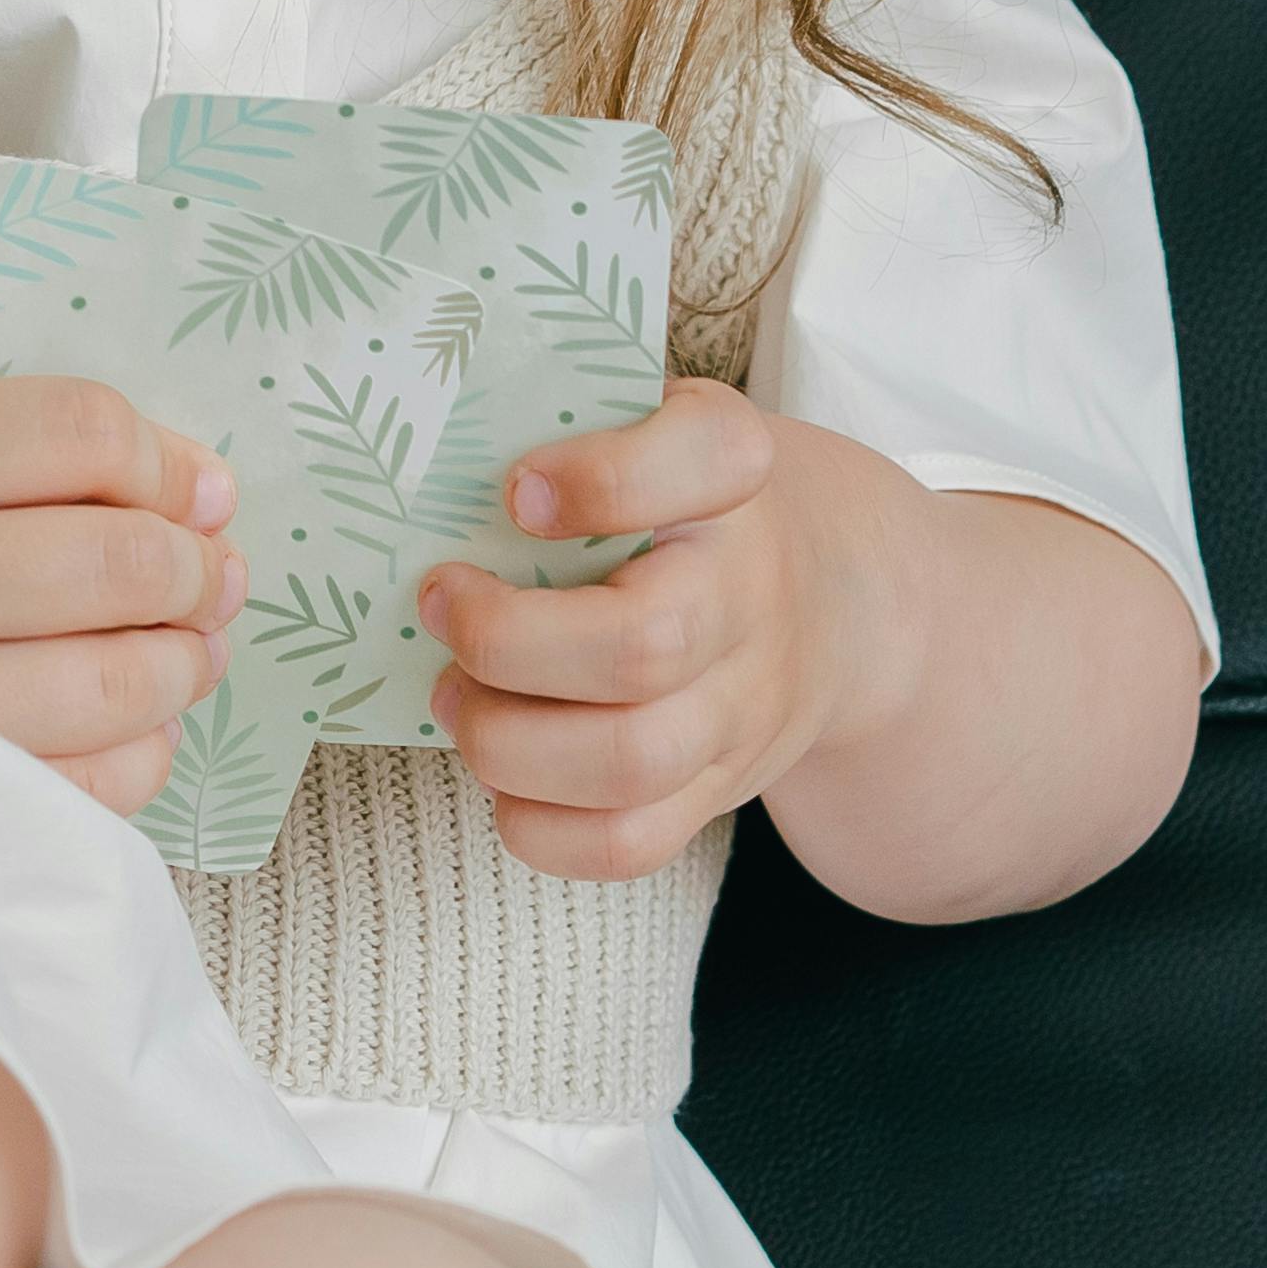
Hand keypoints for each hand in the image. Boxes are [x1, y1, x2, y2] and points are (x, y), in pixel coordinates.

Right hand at [0, 375, 237, 810]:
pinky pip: (85, 787)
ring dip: (185, 663)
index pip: (78, 430)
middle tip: (212, 576)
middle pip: (119, 560)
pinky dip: (138, 753)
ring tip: (184, 649)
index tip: (196, 489)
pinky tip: (125, 726)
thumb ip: (10, 456)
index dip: (167, 460)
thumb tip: (203, 491)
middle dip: (196, 571)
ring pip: (118, 682)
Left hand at [423, 379, 914, 881]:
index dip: (604, 482)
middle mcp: (749, 593)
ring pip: (627, 761)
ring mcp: (741, 706)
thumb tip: (430, 460)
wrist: (836, 597)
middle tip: (440, 606)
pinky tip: (501, 770)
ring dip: (503, 740)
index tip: (517, 491)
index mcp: (734, 476)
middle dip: (504, 641)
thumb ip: (574, 423)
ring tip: (454, 697)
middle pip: (642, 647)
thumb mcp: (662, 426)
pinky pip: (625, 843)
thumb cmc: (696, 503)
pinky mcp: (716, 790)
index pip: (706, 458)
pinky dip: (535, 825)